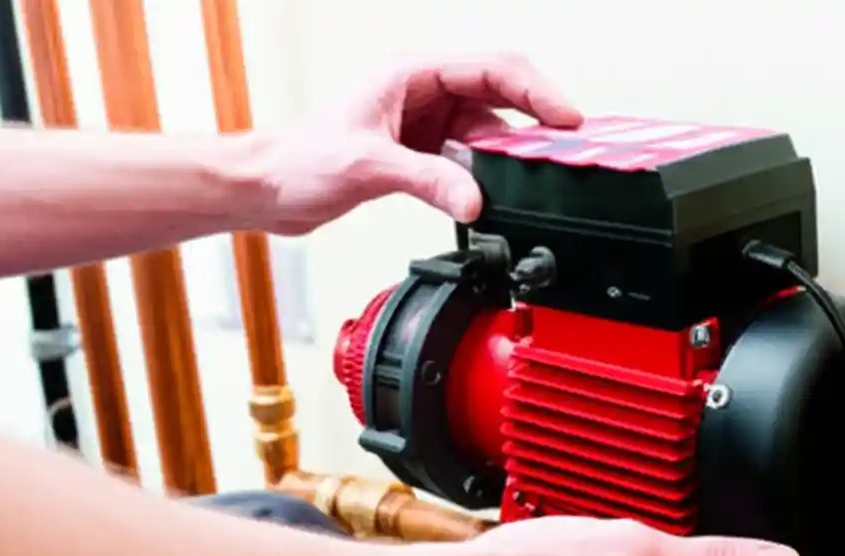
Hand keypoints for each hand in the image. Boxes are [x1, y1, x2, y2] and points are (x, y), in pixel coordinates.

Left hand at [249, 53, 582, 233]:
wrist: (271, 189)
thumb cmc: (300, 159)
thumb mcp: (367, 166)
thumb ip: (426, 180)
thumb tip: (474, 198)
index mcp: (412, 74)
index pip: (492, 68)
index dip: (537, 90)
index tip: (568, 119)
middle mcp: (424, 92)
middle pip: (502, 92)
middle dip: (539, 116)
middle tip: (573, 146)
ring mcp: (427, 122)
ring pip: (491, 128)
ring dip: (515, 150)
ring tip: (541, 174)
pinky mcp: (424, 151)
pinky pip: (473, 156)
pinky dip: (491, 173)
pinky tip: (502, 191)